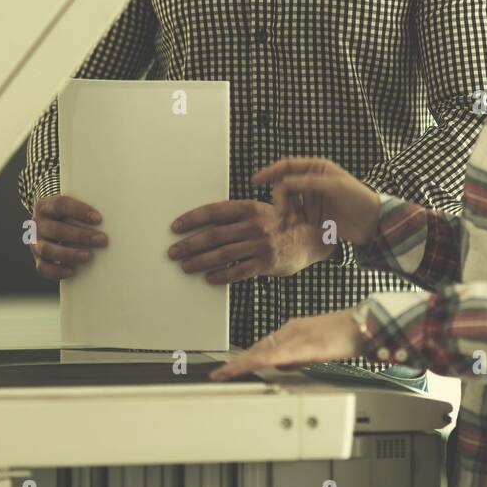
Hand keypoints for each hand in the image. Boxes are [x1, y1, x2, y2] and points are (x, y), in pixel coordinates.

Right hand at [30, 195, 107, 281]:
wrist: (51, 221)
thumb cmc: (70, 213)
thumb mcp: (73, 205)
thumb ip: (86, 210)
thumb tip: (116, 216)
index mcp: (46, 205)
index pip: (60, 205)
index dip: (79, 211)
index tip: (98, 218)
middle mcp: (37, 223)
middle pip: (56, 229)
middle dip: (80, 235)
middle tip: (102, 240)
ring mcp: (35, 242)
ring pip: (48, 249)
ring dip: (69, 254)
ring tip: (88, 256)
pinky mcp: (38, 259)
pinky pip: (43, 268)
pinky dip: (56, 271)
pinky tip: (72, 272)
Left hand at [168, 196, 333, 282]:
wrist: (313, 237)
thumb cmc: (282, 222)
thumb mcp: (263, 209)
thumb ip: (239, 214)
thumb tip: (207, 222)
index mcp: (250, 208)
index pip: (214, 212)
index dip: (192, 219)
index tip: (175, 227)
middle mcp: (254, 225)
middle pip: (213, 235)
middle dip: (189, 244)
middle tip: (172, 252)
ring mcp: (260, 245)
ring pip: (221, 254)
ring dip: (199, 261)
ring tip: (184, 266)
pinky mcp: (266, 263)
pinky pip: (237, 271)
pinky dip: (220, 275)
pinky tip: (208, 278)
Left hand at [210, 309, 362, 379]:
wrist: (366, 324)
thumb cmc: (347, 335)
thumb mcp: (318, 347)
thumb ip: (299, 355)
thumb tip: (282, 366)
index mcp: (293, 332)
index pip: (262, 347)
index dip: (243, 358)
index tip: (227, 368)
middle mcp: (291, 331)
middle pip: (258, 349)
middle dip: (237, 363)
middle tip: (218, 374)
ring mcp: (298, 336)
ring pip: (264, 351)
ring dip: (243, 363)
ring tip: (226, 374)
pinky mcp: (307, 344)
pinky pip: (280, 354)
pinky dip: (262, 360)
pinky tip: (252, 366)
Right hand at [252, 157, 380, 247]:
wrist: (372, 223)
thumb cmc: (358, 198)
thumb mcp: (335, 186)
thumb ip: (308, 183)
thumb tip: (284, 182)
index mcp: (316, 169)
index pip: (287, 166)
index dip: (270, 172)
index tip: (255, 181)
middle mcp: (311, 182)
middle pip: (284, 186)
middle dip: (279, 199)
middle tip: (280, 214)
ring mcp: (311, 200)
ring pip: (287, 204)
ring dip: (283, 213)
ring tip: (286, 225)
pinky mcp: (312, 217)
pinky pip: (294, 217)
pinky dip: (289, 223)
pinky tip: (290, 230)